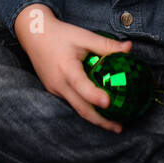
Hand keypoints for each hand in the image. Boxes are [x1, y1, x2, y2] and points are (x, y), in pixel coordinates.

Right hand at [15, 5, 130, 133]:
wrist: (34, 35)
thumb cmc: (60, 34)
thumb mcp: (83, 36)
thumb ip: (106, 45)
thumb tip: (129, 48)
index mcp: (66, 68)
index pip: (80, 84)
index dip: (94, 95)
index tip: (108, 103)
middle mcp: (59, 83)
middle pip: (80, 108)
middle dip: (100, 121)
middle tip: (119, 128)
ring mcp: (55, 90)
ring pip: (76, 107)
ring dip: (94, 117)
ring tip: (113, 123)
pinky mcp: (54, 90)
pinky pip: (71, 102)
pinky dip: (85, 107)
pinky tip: (97, 109)